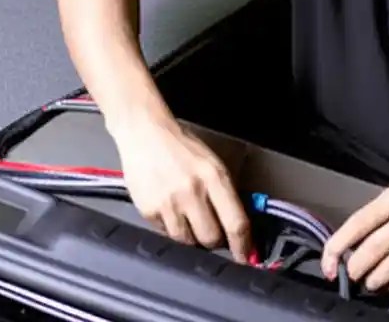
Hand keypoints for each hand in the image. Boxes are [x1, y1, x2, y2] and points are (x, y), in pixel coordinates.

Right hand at [110, 115, 253, 259]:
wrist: (143, 132)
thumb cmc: (181, 147)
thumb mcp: (212, 164)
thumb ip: (225, 193)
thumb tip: (238, 227)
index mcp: (214, 177)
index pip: (235, 223)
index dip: (243, 246)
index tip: (245, 257)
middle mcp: (192, 191)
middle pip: (210, 238)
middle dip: (213, 240)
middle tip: (210, 231)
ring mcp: (168, 202)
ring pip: (186, 241)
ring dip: (190, 236)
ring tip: (187, 219)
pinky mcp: (148, 209)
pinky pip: (164, 232)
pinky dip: (170, 227)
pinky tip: (168, 209)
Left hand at [320, 172, 388, 291]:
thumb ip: (378, 214)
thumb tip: (351, 243)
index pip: (358, 224)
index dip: (338, 246)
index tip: (328, 262)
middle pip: (373, 249)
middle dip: (355, 268)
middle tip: (348, 276)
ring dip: (374, 280)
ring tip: (366, 283)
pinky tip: (387, 285)